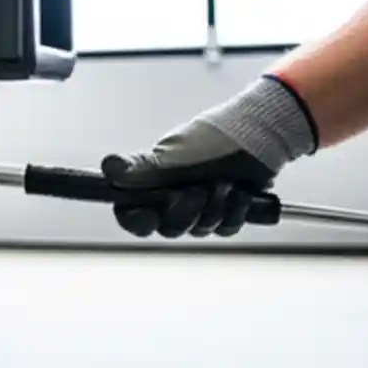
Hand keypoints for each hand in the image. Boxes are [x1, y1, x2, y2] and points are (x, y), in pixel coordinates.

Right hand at [102, 75, 315, 238]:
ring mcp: (201, 209)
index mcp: (154, 185)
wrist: (258, 137)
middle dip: (186, 211)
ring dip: (214, 208)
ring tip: (224, 183)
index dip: (138, 220)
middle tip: (198, 190)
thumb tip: (108, 167)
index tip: (149, 214)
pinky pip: (225, 229)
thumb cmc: (213, 140)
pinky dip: (234, 211)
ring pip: (198, 230)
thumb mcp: (173, 155)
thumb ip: (140, 169)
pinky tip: (240, 193)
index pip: (132, 215)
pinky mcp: (226, 214)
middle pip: (168, 229)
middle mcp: (174, 200)